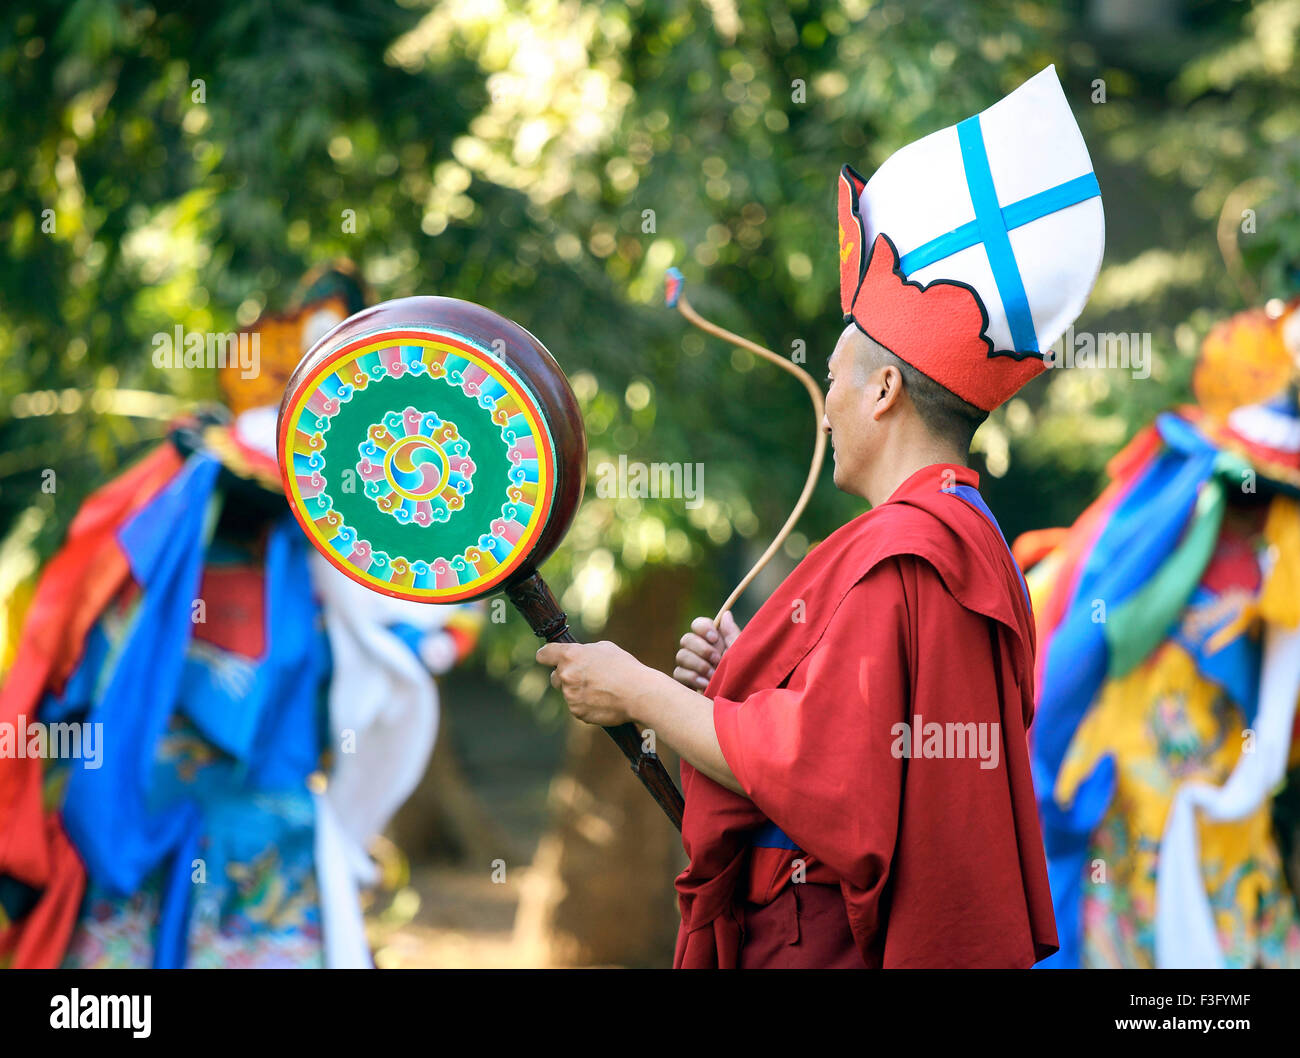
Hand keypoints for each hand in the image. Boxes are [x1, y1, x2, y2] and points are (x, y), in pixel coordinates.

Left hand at [535, 640, 649, 727]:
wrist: (638, 693)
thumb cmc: (624, 667)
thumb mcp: (604, 648)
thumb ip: (584, 652)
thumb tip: (577, 657)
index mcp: (570, 655)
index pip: (544, 654)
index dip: (546, 656)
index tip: (548, 658)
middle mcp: (566, 675)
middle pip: (554, 677)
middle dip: (566, 677)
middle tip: (586, 678)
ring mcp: (570, 696)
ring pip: (568, 693)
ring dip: (579, 692)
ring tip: (602, 690)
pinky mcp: (577, 712)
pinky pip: (578, 707)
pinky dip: (587, 705)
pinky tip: (603, 701)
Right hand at [673, 611, 740, 690]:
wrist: (741, 700)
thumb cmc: (745, 676)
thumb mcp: (742, 653)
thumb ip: (732, 633)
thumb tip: (725, 614)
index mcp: (714, 641)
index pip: (698, 624)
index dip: (703, 628)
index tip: (715, 638)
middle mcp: (700, 651)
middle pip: (686, 639)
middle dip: (701, 649)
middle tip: (717, 660)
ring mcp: (691, 667)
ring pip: (681, 655)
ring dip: (698, 664)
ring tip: (713, 675)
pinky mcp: (686, 682)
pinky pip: (678, 673)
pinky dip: (691, 677)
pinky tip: (705, 684)